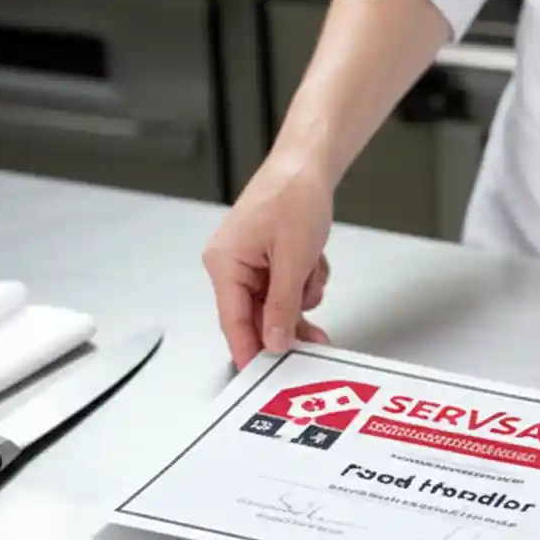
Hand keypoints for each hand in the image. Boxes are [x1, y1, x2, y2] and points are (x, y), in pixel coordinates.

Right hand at [203, 157, 333, 368]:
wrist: (308, 164)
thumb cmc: (294, 196)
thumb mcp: (294, 259)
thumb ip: (283, 306)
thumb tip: (275, 341)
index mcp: (224, 263)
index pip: (233, 321)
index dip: (249, 350)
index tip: (262, 375)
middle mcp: (230, 264)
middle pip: (256, 315)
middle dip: (289, 321)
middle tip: (315, 339)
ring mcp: (248, 261)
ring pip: (276, 302)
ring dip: (301, 295)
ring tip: (313, 271)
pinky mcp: (265, 257)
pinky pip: (286, 286)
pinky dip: (304, 279)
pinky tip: (312, 260)